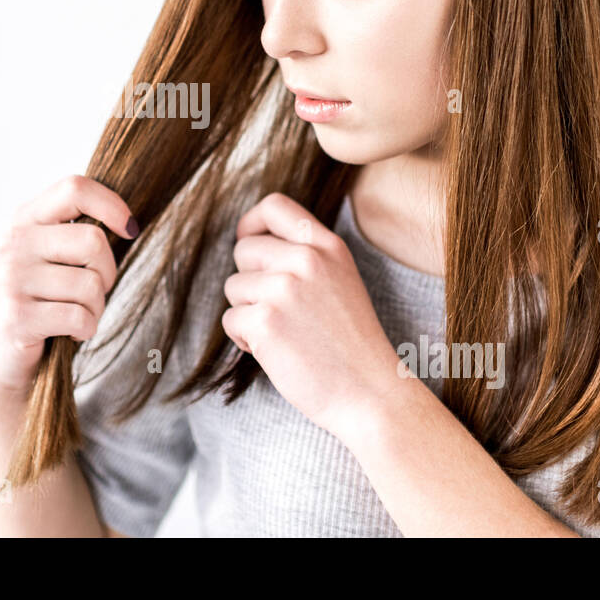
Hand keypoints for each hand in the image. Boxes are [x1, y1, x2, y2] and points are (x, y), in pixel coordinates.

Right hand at [0, 175, 137, 401]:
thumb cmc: (39, 302)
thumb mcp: (48, 256)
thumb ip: (75, 231)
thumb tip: (127, 221)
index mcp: (23, 220)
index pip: (75, 188)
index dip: (111, 205)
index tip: (130, 229)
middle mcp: (13, 243)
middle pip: (93, 240)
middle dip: (107, 272)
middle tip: (94, 291)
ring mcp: (11, 279)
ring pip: (91, 284)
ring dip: (96, 307)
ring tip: (76, 314)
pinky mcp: (17, 317)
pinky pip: (80, 316)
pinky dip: (86, 329)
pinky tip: (68, 332)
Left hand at [221, 192, 399, 440]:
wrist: (370, 394)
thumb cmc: (351, 345)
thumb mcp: (341, 281)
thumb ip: (306, 257)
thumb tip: (250, 243)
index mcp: (327, 246)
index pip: (274, 205)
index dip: (252, 223)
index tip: (250, 243)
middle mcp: (306, 260)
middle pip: (244, 250)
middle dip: (250, 281)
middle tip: (278, 311)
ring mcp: (284, 289)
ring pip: (233, 287)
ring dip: (247, 313)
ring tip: (283, 334)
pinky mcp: (264, 321)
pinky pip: (230, 320)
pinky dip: (244, 340)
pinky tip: (275, 352)